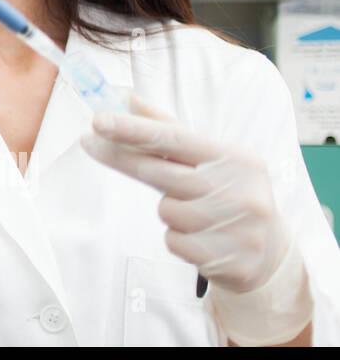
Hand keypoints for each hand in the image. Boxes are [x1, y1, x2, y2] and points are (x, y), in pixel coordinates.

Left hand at [81, 94, 311, 344]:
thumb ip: (169, 129)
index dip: (132, 129)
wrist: (269, 254)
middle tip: (88, 142)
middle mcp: (240, 190)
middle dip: (120, 157)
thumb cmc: (229, 194)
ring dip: (169, 211)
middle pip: (160, 171)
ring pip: (166, 211)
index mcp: (235, 158)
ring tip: (196, 214)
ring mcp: (238, 227)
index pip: (174, 139)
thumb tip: (129, 99)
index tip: (98, 120)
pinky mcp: (231, 260)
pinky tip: (203, 237)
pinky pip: (175, 242)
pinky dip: (180, 239)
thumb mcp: (210, 159)